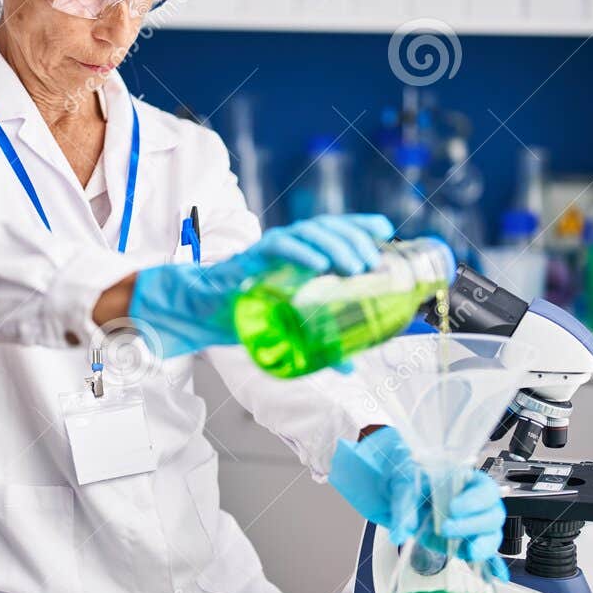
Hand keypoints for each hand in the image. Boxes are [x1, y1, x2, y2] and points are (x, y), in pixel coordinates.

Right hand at [127, 214, 393, 355]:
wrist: (204, 314)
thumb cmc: (248, 313)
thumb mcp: (291, 329)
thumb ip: (320, 344)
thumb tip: (349, 366)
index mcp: (303, 255)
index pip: (337, 231)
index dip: (362, 226)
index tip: (387, 232)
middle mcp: (290, 246)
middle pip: (329, 229)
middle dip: (355, 240)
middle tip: (373, 263)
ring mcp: (271, 249)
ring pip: (309, 233)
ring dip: (336, 245)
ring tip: (355, 265)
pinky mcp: (252, 258)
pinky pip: (279, 247)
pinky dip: (302, 253)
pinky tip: (320, 265)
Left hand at [330, 427, 509, 577]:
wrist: (396, 496)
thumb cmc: (406, 481)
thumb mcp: (403, 484)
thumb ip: (404, 505)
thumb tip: (402, 531)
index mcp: (465, 481)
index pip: (485, 489)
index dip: (474, 500)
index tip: (453, 508)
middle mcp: (474, 504)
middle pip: (493, 515)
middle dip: (473, 525)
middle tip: (446, 528)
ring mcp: (471, 526)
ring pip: (491, 536)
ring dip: (484, 546)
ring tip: (468, 552)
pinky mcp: (463, 544)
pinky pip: (484, 555)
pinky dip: (491, 566)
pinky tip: (496, 576)